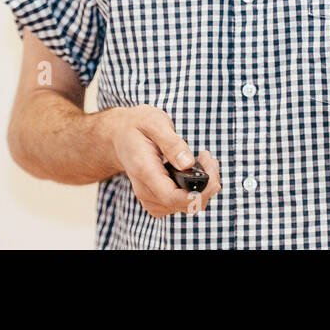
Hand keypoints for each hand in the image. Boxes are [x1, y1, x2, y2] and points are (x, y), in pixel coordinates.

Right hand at [107, 104, 221, 218]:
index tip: (211, 173)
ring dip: (203, 186)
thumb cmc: (137, 126)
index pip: (173, 197)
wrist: (119, 135)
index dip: (198, 193)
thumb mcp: (154, 123)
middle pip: (184, 205)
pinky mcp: (157, 198)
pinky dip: (195, 190)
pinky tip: (195, 170)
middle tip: (206, 156)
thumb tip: (188, 164)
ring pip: (186, 206)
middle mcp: (146, 191)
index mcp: (144, 171)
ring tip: (203, 159)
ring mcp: (151, 197)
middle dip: (206, 185)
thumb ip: (171, 143)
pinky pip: (181, 203)